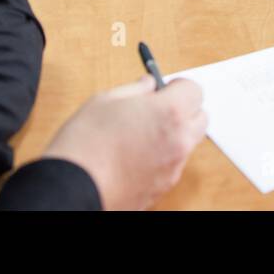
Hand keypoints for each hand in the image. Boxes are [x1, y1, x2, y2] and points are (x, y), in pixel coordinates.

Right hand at [41, 75, 208, 210]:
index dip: (179, 87)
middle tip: (157, 109)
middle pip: (200, 117)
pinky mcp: (163, 187)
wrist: (73, 188)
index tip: (164, 88)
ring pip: (188, 143)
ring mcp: (173, 167)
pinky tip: (136, 155)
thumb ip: (135, 89)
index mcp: (170, 113)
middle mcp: (179, 140)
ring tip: (141, 134)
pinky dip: (163, 156)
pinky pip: (173, 164)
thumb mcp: (105, 100)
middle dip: (184, 110)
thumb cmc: (85, 143)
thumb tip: (148, 85)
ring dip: (175, 134)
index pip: (195, 90)